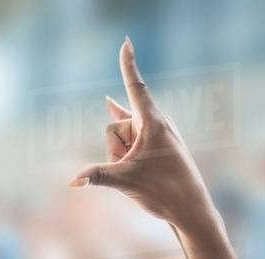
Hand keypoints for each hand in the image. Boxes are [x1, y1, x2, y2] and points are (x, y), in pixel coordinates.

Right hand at [70, 38, 218, 234]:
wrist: (192, 211)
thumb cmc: (165, 194)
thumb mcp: (126, 182)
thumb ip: (97, 176)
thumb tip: (73, 181)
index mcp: (153, 124)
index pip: (135, 87)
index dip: (128, 64)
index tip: (126, 41)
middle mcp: (156, 123)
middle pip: (115, 125)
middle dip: (115, 149)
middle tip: (139, 169)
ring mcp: (156, 133)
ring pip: (121, 138)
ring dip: (122, 157)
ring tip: (145, 174)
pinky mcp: (155, 143)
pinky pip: (130, 128)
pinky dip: (120, 120)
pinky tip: (109, 103)